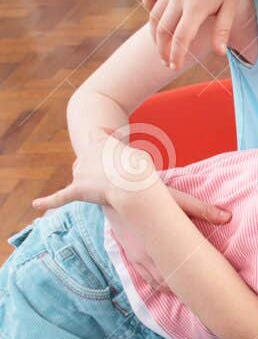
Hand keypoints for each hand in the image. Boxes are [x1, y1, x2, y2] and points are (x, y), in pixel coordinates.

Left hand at [32, 143, 153, 212]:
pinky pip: (60, 197)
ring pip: (81, 175)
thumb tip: (124, 168)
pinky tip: (35, 204)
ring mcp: (80, 173)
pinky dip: (48, 201)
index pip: (97, 133)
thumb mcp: (138, 154)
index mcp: (99, 140)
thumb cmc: (140, 170)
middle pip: (87, 158)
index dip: (107, 138)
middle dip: (99, 165)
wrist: (132, 185)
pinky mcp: (78, 191)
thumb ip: (127, 157)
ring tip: (111, 189)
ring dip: (92, 181)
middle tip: (118, 174)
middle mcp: (85, 155)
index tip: (119, 142)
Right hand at [142, 0, 246, 69]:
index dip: (176, 55)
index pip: (181, 38)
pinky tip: (153, 17)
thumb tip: (219, 54)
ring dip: (155, 34)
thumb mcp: (231, 6)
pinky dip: (148, 5)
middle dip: (163, 50)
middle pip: (163, 29)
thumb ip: (223, 30)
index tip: (175, 67)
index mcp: (196, 7)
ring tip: (161, 48)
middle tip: (167, 63)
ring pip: (154, 14)